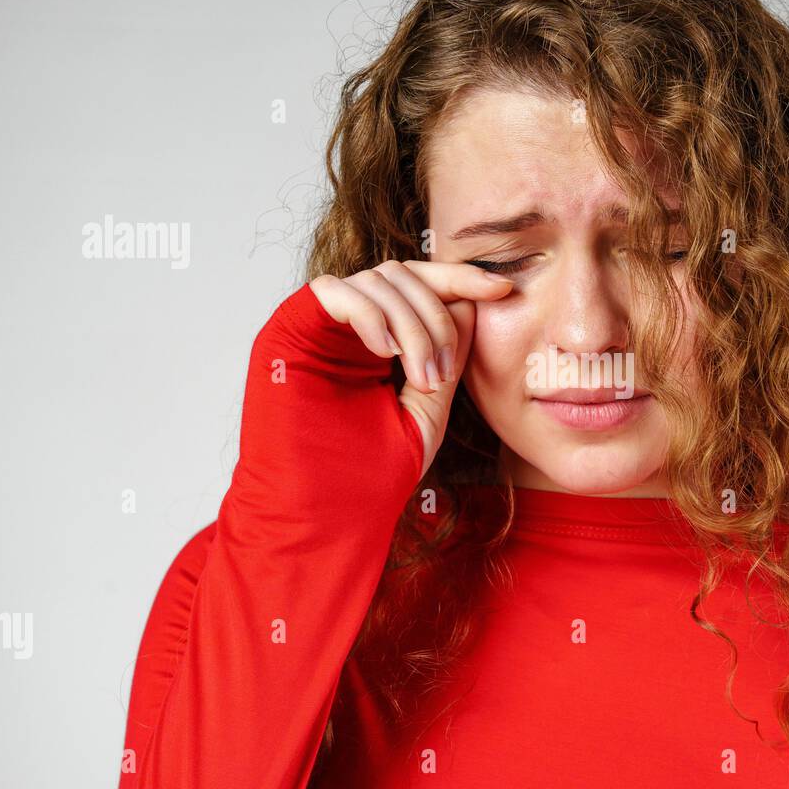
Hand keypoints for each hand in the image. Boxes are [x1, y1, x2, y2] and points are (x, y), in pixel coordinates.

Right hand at [308, 260, 512, 476]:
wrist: (327, 514)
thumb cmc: (372, 474)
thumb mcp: (427, 410)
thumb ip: (447, 357)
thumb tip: (470, 302)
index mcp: (377, 342)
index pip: (420, 288)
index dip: (459, 279)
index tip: (500, 290)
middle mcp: (346, 327)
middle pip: (401, 274)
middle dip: (436, 314)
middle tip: (444, 371)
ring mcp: (316, 326)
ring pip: (374, 280)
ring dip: (410, 323)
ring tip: (419, 377)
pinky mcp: (287, 329)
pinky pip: (332, 290)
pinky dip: (369, 314)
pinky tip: (385, 353)